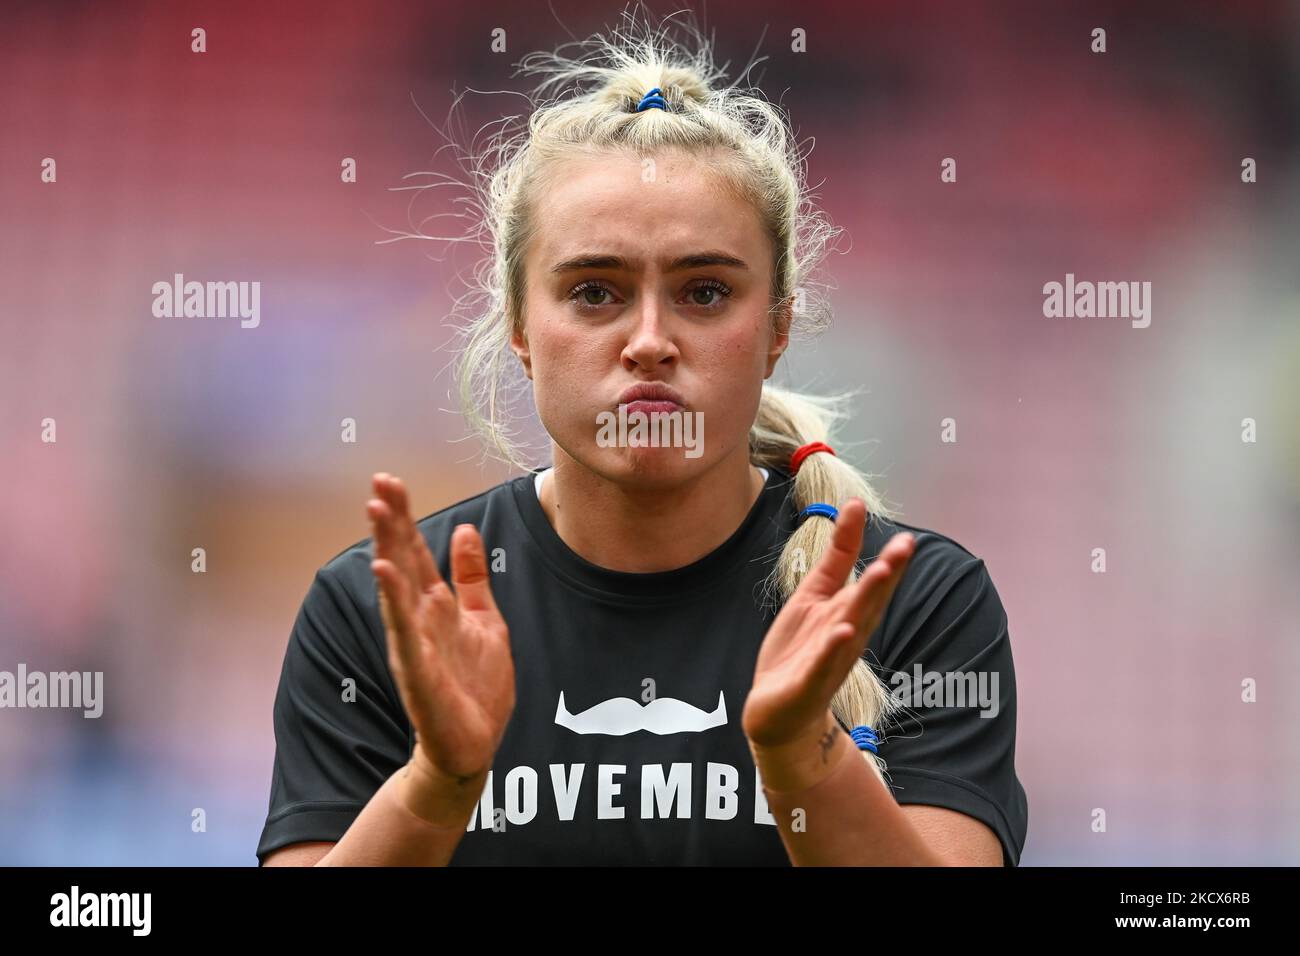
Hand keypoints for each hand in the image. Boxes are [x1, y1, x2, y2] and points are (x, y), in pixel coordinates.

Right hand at [367, 473, 515, 781]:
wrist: (473, 745)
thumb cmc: (476, 685)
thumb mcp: (485, 620)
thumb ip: (472, 577)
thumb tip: (464, 528)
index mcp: (436, 605)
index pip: (416, 552)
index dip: (404, 517)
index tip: (390, 480)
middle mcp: (419, 619)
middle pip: (401, 561)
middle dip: (390, 522)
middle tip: (378, 482)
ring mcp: (415, 643)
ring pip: (396, 588)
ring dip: (385, 549)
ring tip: (375, 513)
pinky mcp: (418, 670)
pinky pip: (403, 630)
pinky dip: (393, 601)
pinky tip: (383, 572)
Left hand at [742, 498, 914, 748]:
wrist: (778, 712)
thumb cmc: (800, 649)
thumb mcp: (814, 594)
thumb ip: (837, 556)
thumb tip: (854, 506)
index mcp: (848, 613)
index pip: (873, 585)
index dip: (889, 561)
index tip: (906, 536)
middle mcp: (846, 635)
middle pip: (869, 602)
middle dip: (886, 575)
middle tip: (906, 546)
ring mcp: (829, 661)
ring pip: (851, 627)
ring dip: (867, 602)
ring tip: (881, 572)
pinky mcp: (808, 684)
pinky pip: (822, 664)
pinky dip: (831, 648)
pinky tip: (842, 632)